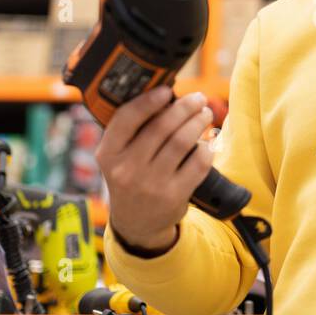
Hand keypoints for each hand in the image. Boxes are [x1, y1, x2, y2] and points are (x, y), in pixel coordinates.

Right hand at [95, 85, 215, 252]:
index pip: (126, 119)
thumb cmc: (131, 177)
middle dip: (185, 107)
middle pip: (162, 127)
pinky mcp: (174, 196)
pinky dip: (206, 148)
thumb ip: (133, 130)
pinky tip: (206, 142)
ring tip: (205, 114)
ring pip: (182, 141)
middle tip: (198, 99)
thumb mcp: (118, 157)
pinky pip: (198, 163)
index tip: (166, 90)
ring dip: (198, 122)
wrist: (137, 224)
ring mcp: (151, 184)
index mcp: (108, 154)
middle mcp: (126, 169)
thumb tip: (165, 95)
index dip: (148, 101)